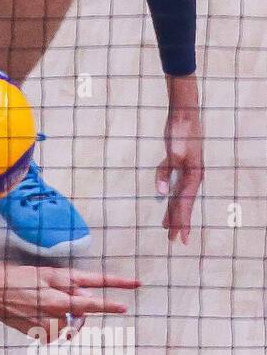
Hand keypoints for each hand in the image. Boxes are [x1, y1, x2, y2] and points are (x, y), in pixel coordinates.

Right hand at [0, 264, 138, 339]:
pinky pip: (56, 334)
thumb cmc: (14, 279)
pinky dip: (52, 329)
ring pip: (71, 323)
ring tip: (49, 310)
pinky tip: (37, 319)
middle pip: (87, 308)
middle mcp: (58, 301)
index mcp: (59, 282)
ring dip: (67, 320)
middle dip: (101, 307)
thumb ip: (67, 286)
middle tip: (114, 305)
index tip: (137, 285)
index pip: (95, 282)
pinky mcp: (40, 332)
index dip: (117, 283)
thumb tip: (85, 297)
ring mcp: (49, 318)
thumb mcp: (43, 275)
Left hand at [157, 76, 202, 244]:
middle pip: (184, 204)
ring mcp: (188, 171)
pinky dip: (170, 196)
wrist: (184, 113)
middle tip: (173, 241)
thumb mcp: (175, 150)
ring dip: (174, 212)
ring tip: (168, 228)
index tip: (180, 239)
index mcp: (193, 175)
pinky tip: (166, 203)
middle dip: (179, 222)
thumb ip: (167, 171)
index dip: (181, 222)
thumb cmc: (181, 130)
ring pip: (179, 196)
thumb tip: (161, 192)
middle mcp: (193, 176)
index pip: (185, 204)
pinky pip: (176, 186)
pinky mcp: (181, 165)